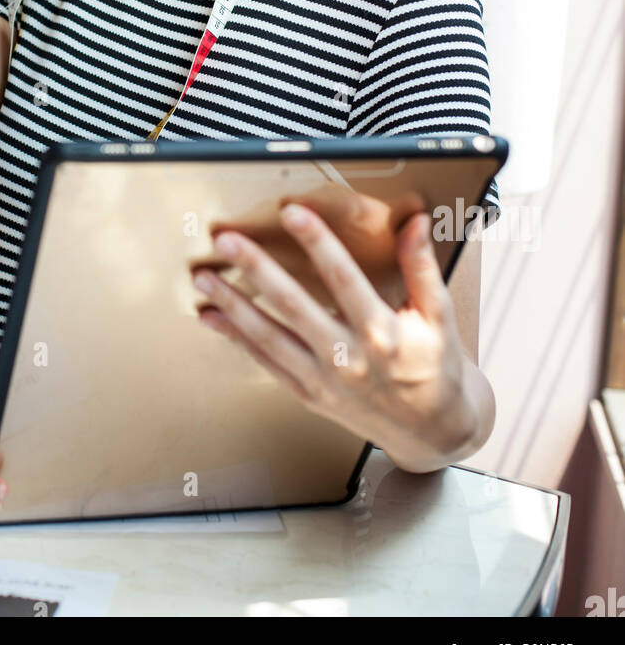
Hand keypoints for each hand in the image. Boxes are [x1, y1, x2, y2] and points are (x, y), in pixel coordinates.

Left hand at [191, 202, 475, 464]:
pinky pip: (267, 363)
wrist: (433, 431)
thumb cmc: (436, 368)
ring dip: (234, 305)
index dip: (317, 242)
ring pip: (270, 337)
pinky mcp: (309, 394)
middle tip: (228, 242)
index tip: (293, 213)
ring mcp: (325, 379)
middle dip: (257, 270)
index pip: (343, 278)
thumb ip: (422, 266)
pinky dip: (237, 339)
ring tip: (205, 278)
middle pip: (294, 306)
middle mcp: (348, 358)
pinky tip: (214, 317)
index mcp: (381, 332)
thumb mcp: (438, 315)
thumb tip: (415, 222)